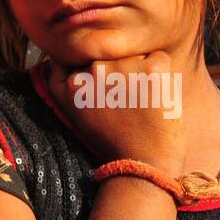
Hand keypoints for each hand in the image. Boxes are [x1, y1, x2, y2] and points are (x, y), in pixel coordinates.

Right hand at [44, 52, 186, 176]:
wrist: (144, 164)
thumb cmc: (111, 140)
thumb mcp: (73, 113)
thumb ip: (61, 82)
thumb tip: (56, 55)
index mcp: (75, 81)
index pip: (89, 59)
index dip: (103, 78)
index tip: (108, 98)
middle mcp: (95, 69)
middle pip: (112, 55)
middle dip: (121, 72)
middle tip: (126, 103)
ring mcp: (124, 67)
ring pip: (135, 55)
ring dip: (141, 72)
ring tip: (142, 102)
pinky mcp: (152, 69)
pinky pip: (159, 58)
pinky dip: (163, 74)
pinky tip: (157, 96)